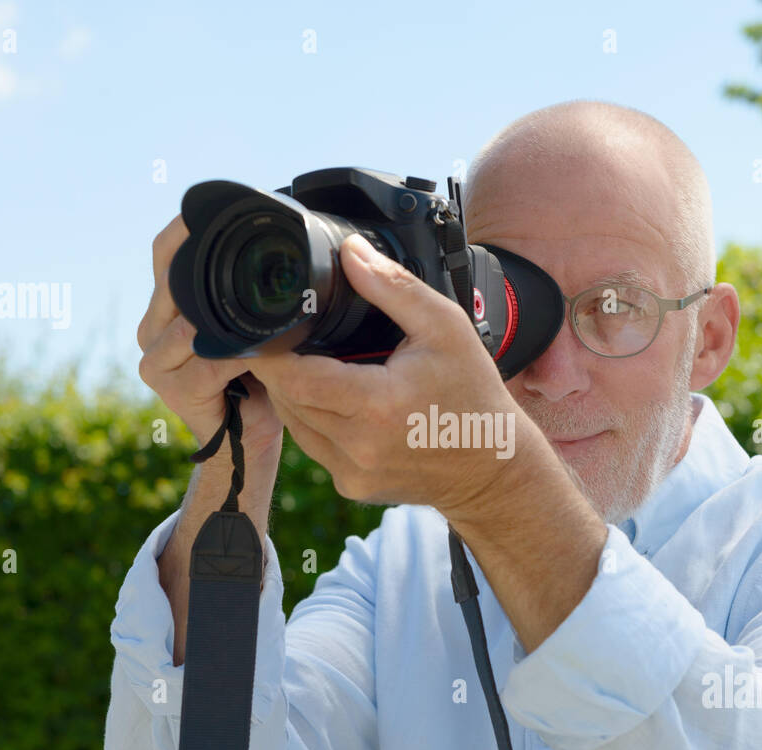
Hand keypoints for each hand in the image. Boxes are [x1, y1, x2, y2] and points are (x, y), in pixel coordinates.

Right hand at [136, 215, 283, 456]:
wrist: (251, 439)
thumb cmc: (258, 379)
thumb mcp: (252, 325)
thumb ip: (245, 291)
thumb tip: (276, 244)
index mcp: (167, 306)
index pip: (165, 250)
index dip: (187, 227)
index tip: (222, 210)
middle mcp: (153, 328)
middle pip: (174, 279)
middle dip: (216, 274)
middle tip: (267, 270)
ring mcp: (155, 358)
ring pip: (190, 320)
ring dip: (231, 322)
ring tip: (267, 324)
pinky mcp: (170, 387)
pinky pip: (206, 358)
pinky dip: (236, 356)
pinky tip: (257, 355)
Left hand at [243, 233, 538, 518]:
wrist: (494, 470)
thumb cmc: (475, 397)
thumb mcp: (444, 327)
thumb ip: (392, 286)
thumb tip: (351, 252)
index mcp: (376, 405)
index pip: (294, 376)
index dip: (271, 351)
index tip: (268, 328)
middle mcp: (357, 445)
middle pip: (287, 398)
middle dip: (280, 367)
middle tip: (287, 338)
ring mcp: (351, 472)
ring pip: (294, 423)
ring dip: (294, 393)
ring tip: (311, 364)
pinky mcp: (351, 486)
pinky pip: (313, 444)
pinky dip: (314, 418)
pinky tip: (338, 399)